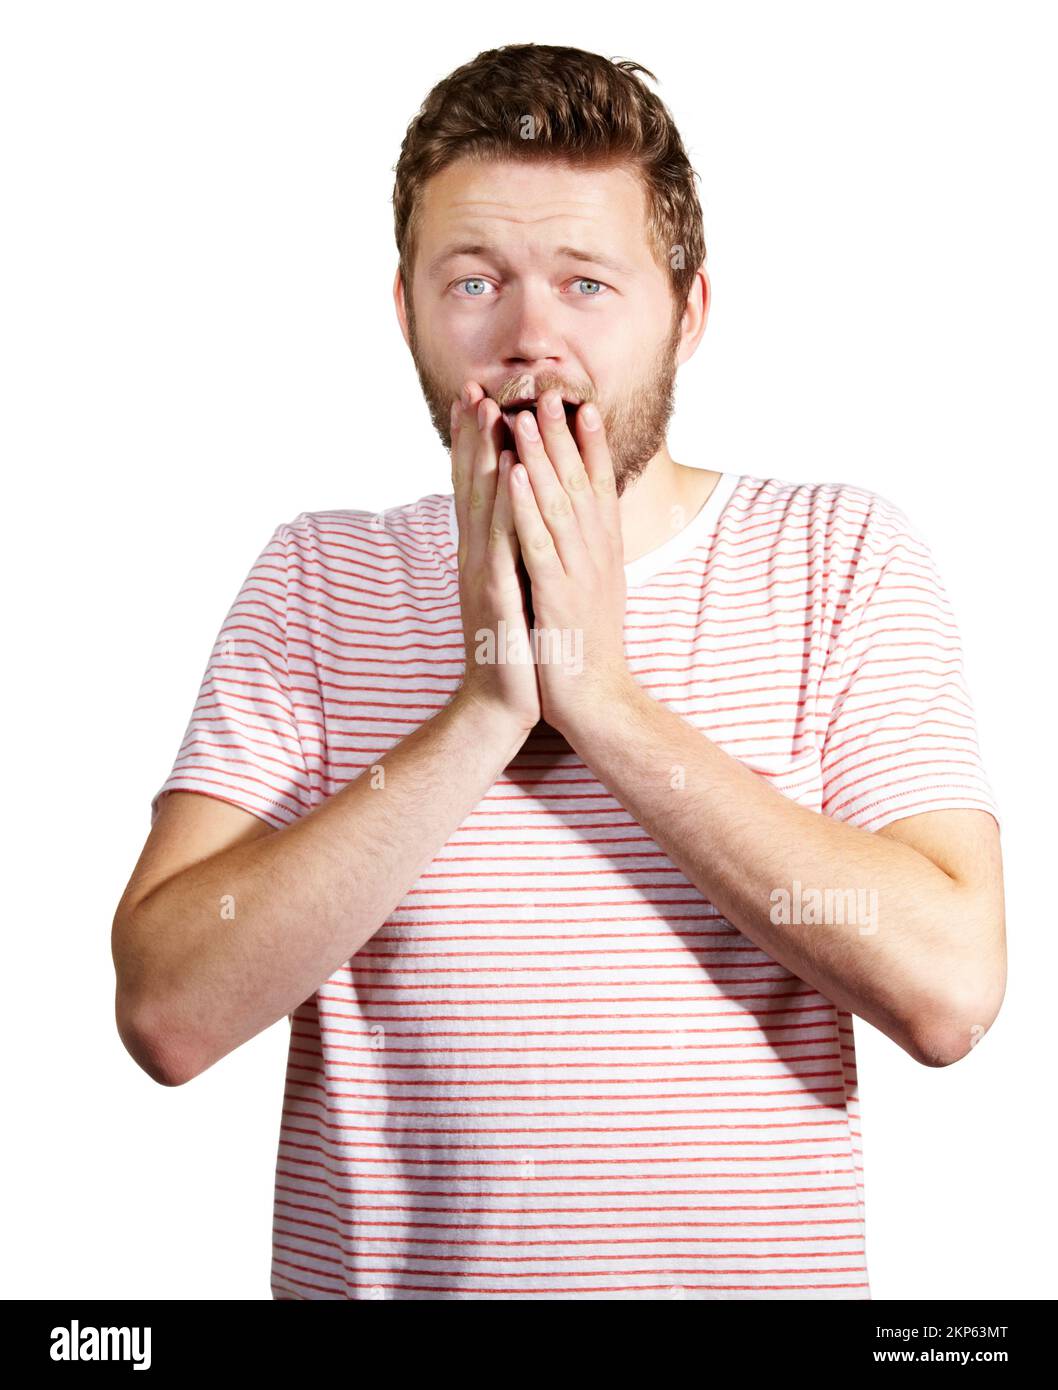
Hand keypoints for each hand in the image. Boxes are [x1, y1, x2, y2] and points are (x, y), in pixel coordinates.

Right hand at [450, 380, 541, 737]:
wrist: (499, 705)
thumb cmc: (512, 649)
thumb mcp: (510, 592)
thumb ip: (507, 554)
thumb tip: (514, 520)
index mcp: (481, 555)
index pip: (475, 489)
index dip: (474, 444)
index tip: (478, 399)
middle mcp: (474, 557)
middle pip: (471, 485)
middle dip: (472, 434)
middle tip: (474, 386)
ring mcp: (482, 574)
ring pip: (482, 504)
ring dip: (484, 455)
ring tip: (490, 411)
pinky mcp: (497, 596)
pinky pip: (502, 542)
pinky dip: (504, 506)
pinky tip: (509, 474)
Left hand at [503, 388, 636, 738]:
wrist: (597, 703)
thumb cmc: (589, 649)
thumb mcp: (594, 593)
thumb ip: (589, 557)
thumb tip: (585, 529)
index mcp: (604, 555)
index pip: (599, 489)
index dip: (592, 446)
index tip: (584, 405)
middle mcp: (596, 556)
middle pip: (579, 485)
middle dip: (563, 436)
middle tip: (549, 390)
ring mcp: (578, 574)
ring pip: (558, 505)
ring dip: (541, 457)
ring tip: (524, 416)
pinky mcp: (556, 597)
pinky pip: (537, 543)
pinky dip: (525, 505)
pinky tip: (514, 475)